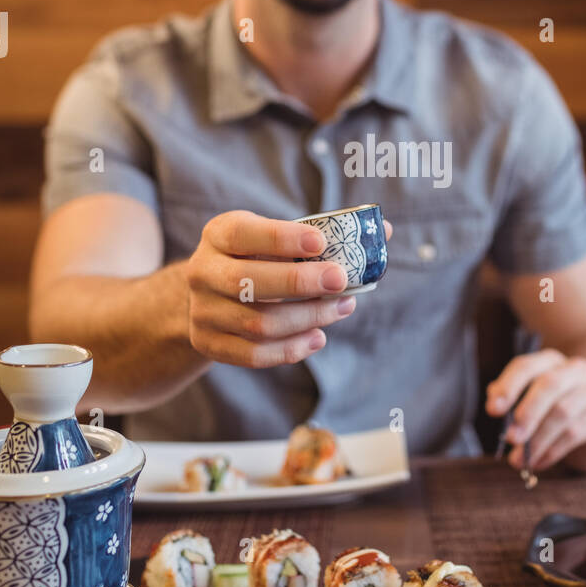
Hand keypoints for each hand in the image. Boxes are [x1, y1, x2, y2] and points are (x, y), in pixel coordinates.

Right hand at [186, 211, 391, 368]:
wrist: (208, 295)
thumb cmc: (256, 259)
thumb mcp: (274, 237)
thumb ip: (321, 234)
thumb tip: (382, 231)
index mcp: (218, 235)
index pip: (244, 234)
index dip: (282, 238)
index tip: (321, 241)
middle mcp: (202, 272)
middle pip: (249, 283)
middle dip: (300, 283)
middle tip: (341, 281)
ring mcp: (202, 312)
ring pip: (258, 323)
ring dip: (307, 318)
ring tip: (342, 308)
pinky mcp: (208, 344)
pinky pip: (253, 355)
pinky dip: (291, 349)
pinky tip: (318, 337)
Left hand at [485, 349, 585, 473]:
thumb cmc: (552, 413)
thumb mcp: (529, 403)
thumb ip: (509, 398)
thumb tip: (493, 402)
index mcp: (551, 362)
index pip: (526, 366)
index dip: (508, 386)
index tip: (492, 410)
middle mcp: (575, 371)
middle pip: (549, 384)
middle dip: (527, 412)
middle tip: (510, 438)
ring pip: (562, 412)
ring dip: (537, 440)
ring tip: (519, 460)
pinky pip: (575, 433)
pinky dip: (551, 451)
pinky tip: (538, 463)